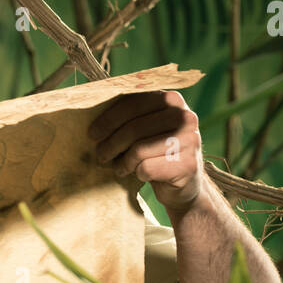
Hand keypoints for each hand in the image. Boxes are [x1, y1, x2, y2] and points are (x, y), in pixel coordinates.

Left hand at [88, 90, 203, 211]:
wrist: (186, 183)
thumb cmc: (158, 151)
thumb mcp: (147, 127)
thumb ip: (129, 115)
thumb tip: (94, 113)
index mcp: (172, 99)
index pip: (133, 104)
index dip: (108, 119)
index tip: (92, 134)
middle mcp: (185, 116)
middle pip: (134, 128)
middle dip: (111, 144)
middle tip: (100, 155)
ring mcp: (190, 140)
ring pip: (139, 149)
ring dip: (122, 161)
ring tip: (117, 167)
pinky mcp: (187, 164)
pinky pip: (147, 168)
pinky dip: (136, 173)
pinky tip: (135, 174)